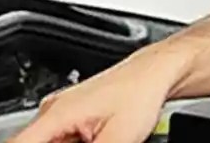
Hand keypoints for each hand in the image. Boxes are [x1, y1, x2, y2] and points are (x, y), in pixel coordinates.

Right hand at [7, 50, 181, 142]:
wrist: (156, 74)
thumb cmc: (140, 92)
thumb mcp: (117, 140)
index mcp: (56, 113)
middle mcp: (53, 110)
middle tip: (89, 142)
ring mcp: (62, 113)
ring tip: (99, 138)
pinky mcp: (73, 118)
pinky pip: (62, 139)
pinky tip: (98, 140)